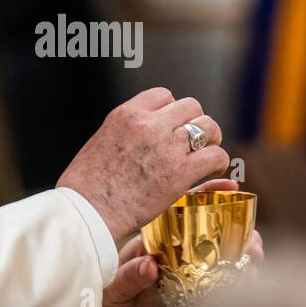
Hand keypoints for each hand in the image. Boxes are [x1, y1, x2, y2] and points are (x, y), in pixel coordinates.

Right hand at [58, 87, 228, 241]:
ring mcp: (166, 146)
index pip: (163, 95)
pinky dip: (218, 162)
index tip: (172, 126)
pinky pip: (214, 155)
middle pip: (190, 107)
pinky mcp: (180, 172)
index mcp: (127, 114)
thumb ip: (126, 134)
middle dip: (195, 123)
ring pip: (207, 127)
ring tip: (207, 155)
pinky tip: (213, 170)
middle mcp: (149, 124)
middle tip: (194, 142)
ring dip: (211, 139)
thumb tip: (144, 142)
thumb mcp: (103, 143)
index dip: (172, 111)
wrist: (88, 211)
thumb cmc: (87, 186)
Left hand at [95, 179, 263, 306]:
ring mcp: (185, 287)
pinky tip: (254, 293)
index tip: (231, 185)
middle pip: (214, 240)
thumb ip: (129, 277)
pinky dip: (239, 296)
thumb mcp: (109, 288)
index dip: (209, 196)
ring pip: (224, 268)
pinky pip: (220, 301)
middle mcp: (174, 263)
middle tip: (252, 243)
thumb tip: (151, 266)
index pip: (184, 214)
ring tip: (253, 267)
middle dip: (239, 236)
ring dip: (243, 265)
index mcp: (154, 246)